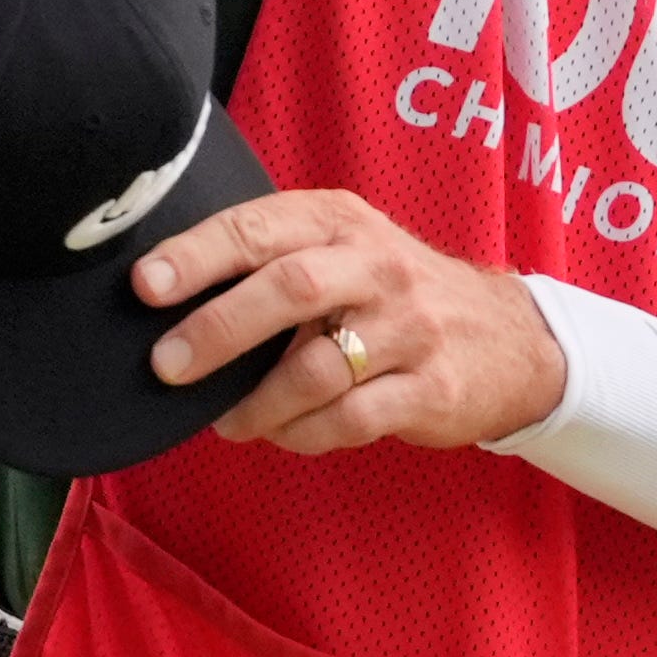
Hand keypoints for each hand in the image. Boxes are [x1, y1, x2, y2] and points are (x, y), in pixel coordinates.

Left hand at [136, 188, 567, 453]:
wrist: (511, 338)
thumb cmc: (395, 292)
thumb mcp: (345, 247)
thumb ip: (272, 258)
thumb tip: (164, 293)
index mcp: (342, 222)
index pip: (260, 228)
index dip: (198, 255)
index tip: (145, 285)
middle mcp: (378, 267)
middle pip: (289, 289)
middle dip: (217, 329)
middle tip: (166, 364)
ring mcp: (410, 328)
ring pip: (316, 369)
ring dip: (256, 403)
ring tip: (224, 420)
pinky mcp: (431, 389)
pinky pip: (350, 419)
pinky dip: (302, 434)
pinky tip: (279, 434)